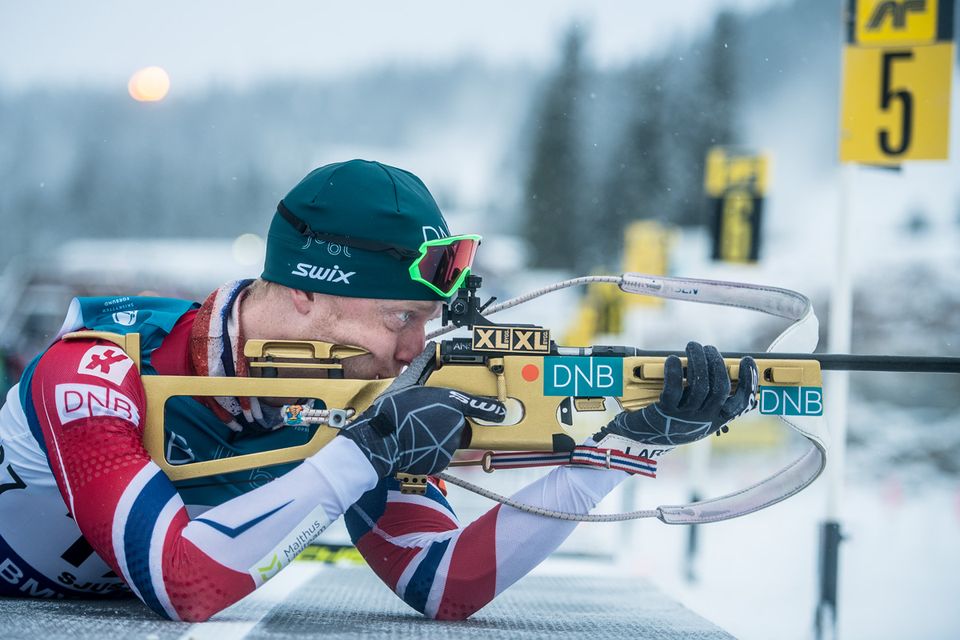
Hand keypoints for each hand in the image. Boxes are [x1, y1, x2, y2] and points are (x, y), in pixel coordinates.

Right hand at [339, 343, 505, 476]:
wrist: (381, 440)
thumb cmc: (393, 411)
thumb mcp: (408, 382)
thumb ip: (425, 367)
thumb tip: (431, 353)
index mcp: (450, 402)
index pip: (478, 405)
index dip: (491, 409)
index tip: (501, 412)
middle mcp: (454, 424)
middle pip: (459, 423)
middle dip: (447, 421)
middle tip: (426, 418)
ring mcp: (449, 443)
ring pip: (449, 439)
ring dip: (438, 436)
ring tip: (416, 431)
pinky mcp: (440, 459)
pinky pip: (440, 453)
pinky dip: (431, 449)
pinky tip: (416, 442)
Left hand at [594, 341, 757, 448]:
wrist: (641, 440)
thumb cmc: (671, 421)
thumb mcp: (696, 415)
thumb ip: (709, 398)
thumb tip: (719, 366)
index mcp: (716, 419)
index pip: (742, 403)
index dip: (749, 381)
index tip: (747, 360)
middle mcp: (704, 419)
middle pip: (720, 388)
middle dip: (717, 362)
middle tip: (709, 348)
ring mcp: (685, 416)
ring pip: (699, 385)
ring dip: (697, 360)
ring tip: (693, 346)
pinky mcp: (664, 411)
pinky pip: (673, 389)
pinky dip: (675, 371)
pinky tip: (672, 359)